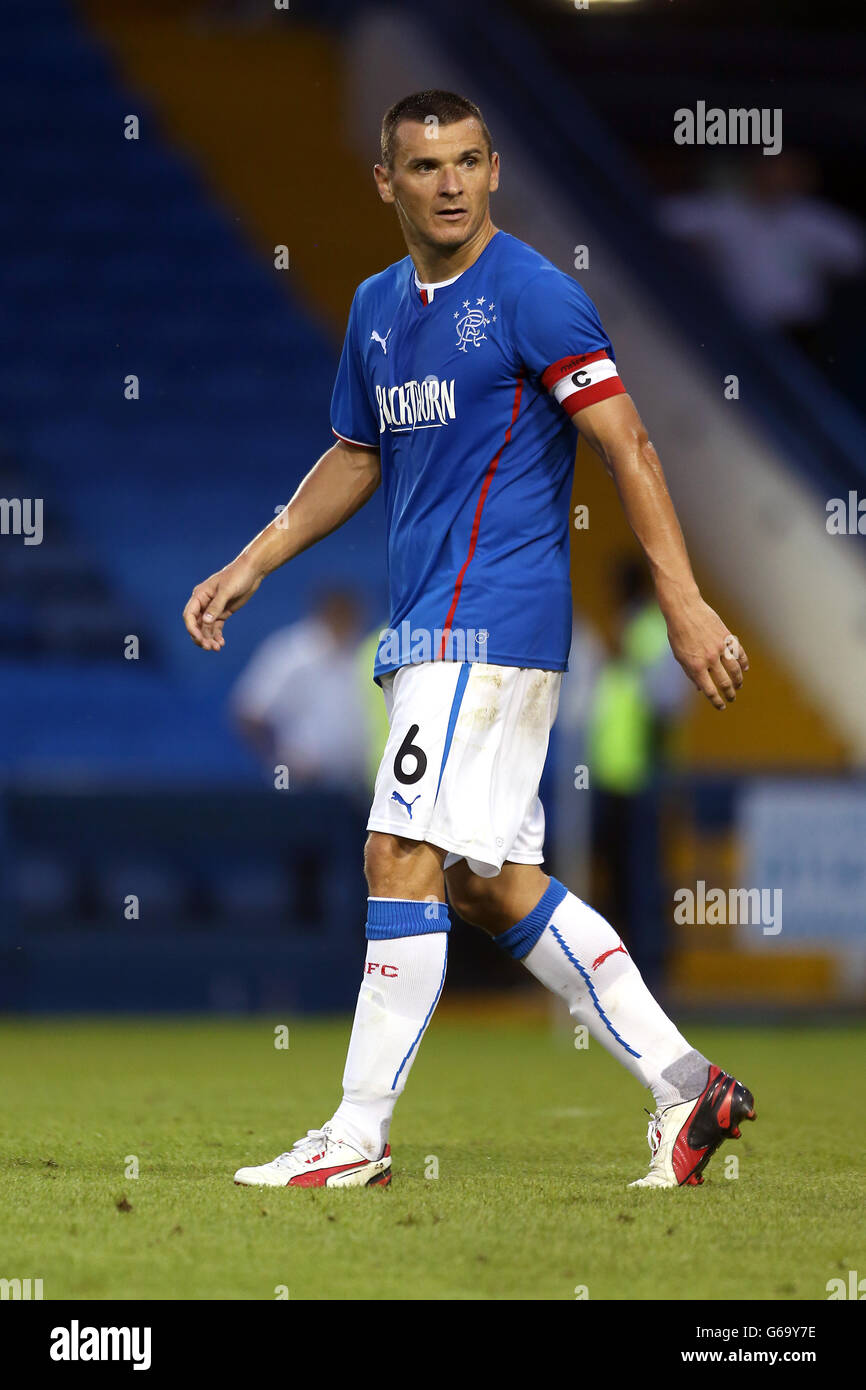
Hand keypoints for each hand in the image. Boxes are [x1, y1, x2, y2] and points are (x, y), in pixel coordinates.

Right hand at [183, 556, 262, 650]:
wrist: (252, 572)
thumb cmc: (237, 576)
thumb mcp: (227, 591)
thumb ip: (216, 606)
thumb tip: (205, 621)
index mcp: (200, 595)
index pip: (189, 615)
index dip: (192, 628)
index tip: (199, 639)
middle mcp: (204, 603)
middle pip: (196, 624)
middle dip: (200, 637)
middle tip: (208, 647)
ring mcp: (213, 609)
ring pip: (206, 628)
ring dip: (209, 638)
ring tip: (217, 648)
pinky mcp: (223, 612)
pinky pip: (216, 627)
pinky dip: (216, 636)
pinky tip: (221, 643)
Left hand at [663, 595, 748, 710]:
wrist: (684, 609)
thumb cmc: (678, 633)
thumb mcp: (679, 656)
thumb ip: (690, 672)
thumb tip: (700, 688)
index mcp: (695, 666)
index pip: (709, 690)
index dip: (716, 700)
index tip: (721, 706)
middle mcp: (709, 659)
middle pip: (725, 682)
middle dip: (730, 693)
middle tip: (732, 698)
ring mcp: (720, 648)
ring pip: (735, 670)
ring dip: (739, 680)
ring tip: (739, 685)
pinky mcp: (727, 637)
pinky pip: (739, 653)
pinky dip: (743, 662)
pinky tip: (744, 668)